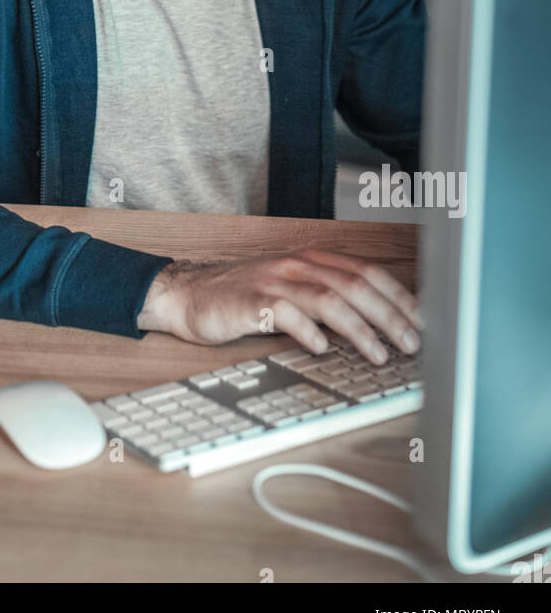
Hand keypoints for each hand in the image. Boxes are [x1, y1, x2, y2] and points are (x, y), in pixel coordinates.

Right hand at [137, 248, 422, 363]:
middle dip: (389, 315)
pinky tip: (323, 349)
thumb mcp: (290, 289)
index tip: (424, 321)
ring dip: (359, 327)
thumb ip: (328, 299)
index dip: (399, 296)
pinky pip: (285, 314)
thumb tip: (377, 325)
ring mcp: (273, 282)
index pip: (366, 271)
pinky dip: (308, 331)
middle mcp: (296, 266)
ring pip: (327, 298)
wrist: (188, 294)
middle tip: (412, 343)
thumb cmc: (243, 297)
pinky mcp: (250, 302)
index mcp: (310, 260)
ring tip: (379, 353)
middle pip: (354, 285)